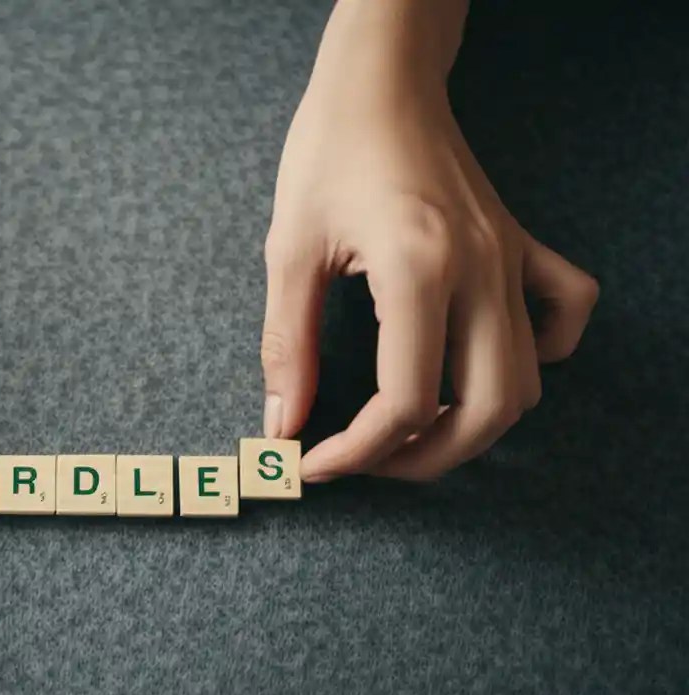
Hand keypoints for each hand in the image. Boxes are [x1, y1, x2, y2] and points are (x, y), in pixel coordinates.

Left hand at [261, 1, 597, 481]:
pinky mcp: (519, 245)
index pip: (404, 402)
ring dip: (471, 425)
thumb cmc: (328, 150)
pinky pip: (563, 314)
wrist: (380, 81)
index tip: (311, 463)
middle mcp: (480, 271)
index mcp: (419, 270)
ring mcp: (510, 259)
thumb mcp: (288, 249)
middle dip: (421, 459)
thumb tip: (283, 424)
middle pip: (485, 412)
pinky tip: (479, 361)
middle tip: (363, 461)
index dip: (354, 452)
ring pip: (525, 382)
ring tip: (409, 430)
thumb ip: (287, 345)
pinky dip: (535, 355)